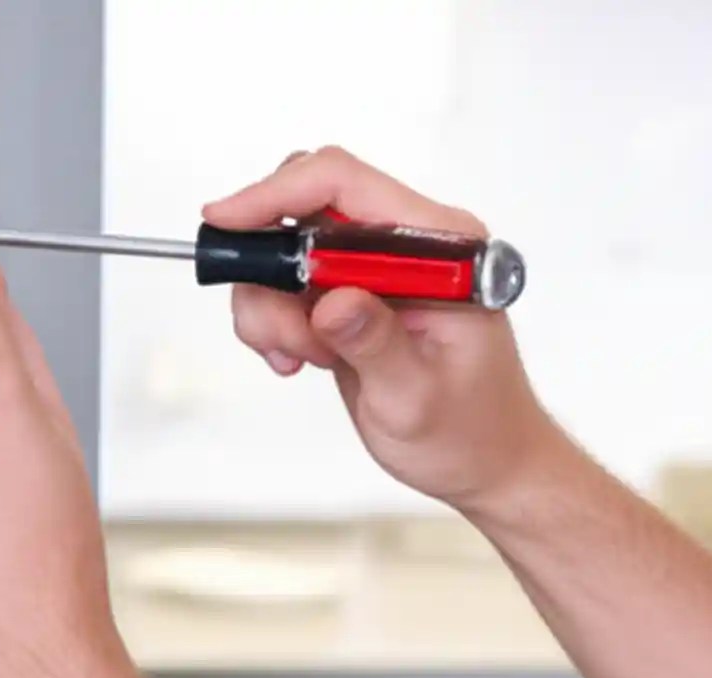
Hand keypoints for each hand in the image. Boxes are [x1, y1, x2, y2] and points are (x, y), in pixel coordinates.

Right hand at [205, 146, 561, 508]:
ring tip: (304, 357)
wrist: (483, 459)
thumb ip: (376, 344)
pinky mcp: (351, 289)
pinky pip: (286, 282)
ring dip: (271, 306)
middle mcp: (407, 243)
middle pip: (304, 206)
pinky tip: (302, 357)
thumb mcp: (418, 398)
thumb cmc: (471, 430)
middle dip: (270, 268)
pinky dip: (274, 320)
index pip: (343, 183)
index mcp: (442, 247)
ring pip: (284, 249)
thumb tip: (334, 302)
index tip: (227, 224)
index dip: (277, 194)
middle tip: (282, 334)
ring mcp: (375, 266)